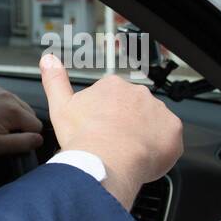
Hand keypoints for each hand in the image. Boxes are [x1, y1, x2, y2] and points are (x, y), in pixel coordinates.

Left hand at [0, 82, 43, 156]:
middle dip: (20, 125)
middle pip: (29, 113)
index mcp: (13, 111)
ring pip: (18, 105)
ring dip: (11, 115)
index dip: (26, 136)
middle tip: (1, 133)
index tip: (11, 140)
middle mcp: (9, 96)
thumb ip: (22, 143)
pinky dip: (1, 105)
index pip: (37, 126)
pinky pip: (4, 97)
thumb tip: (39, 139)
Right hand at [39, 53, 183, 209]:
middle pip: (134, 110)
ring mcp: (157, 110)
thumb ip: (55, 80)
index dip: (106, 118)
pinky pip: (169, 139)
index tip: (100, 131)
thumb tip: (48, 59)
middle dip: (126, 125)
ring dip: (144, 136)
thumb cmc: (84, 137)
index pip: (113, 100)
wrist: (106, 160)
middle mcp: (138, 93)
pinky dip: (160, 149)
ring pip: (152, 123)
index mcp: (113, 87)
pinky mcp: (172, 129)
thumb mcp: (60, 106)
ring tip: (128, 154)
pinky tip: (144, 158)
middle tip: (114, 144)